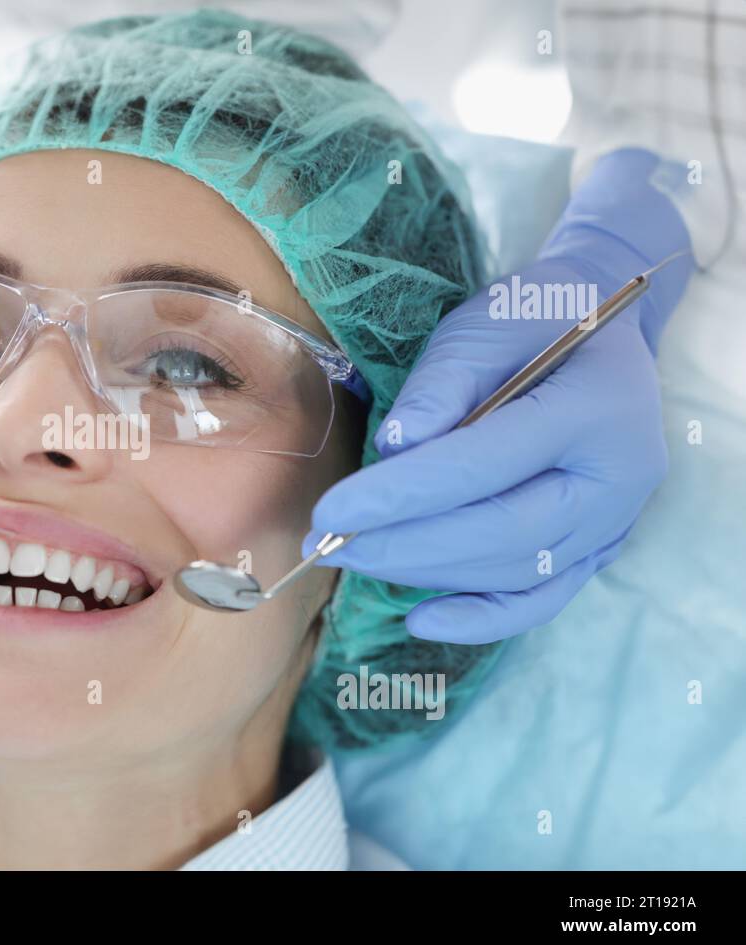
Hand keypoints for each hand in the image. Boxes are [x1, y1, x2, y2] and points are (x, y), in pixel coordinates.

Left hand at [304, 151, 693, 643]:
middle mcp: (615, 477)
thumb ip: (439, 387)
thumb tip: (393, 450)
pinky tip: (421, 620)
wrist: (604, 327)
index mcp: (590, 410)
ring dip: (429, 573)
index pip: (480, 467)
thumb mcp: (482, 328)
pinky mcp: (600, 547)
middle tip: (333, 545)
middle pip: (501, 532)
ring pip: (515, 571)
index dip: (400, 496)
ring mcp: (614, 520)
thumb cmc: (532, 320)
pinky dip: (482, 618)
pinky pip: (542, 598)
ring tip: (358, 559)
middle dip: (406, 545)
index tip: (331, 513)